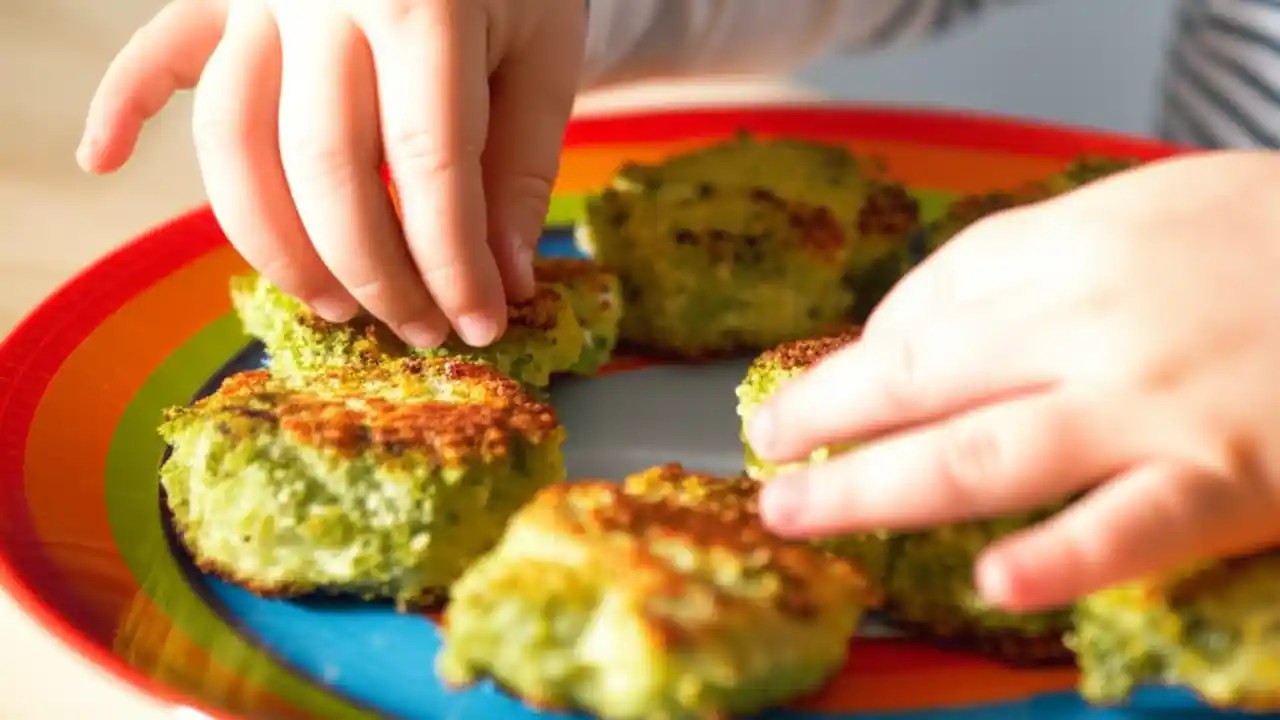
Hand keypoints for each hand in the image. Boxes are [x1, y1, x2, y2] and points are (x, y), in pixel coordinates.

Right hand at [77, 0, 584, 346]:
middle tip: (416, 328)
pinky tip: (104, 160)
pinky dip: (121, 105)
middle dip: (374, 272)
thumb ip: (521, 167)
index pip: (428, 169)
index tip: (477, 327)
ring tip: (332, 302)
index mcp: (423, 3)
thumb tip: (504, 283)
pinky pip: (154, 49)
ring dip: (275, 242)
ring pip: (236, 141)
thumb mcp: (543, 55)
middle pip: (325, 170)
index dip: (454, 266)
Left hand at [747, 151, 1279, 610]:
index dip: (863, 354)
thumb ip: (1050, 254)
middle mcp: (1093, 320)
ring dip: (873, 488)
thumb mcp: (1161, 205)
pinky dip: (1058, 557)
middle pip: (923, 375)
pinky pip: (1128, 526)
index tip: (826, 388)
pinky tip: (992, 583)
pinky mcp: (1229, 478)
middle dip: (826, 417)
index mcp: (1080, 245)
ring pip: (982, 453)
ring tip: (800, 513)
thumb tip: (935, 318)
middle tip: (764, 453)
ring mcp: (1154, 403)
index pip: (932, 302)